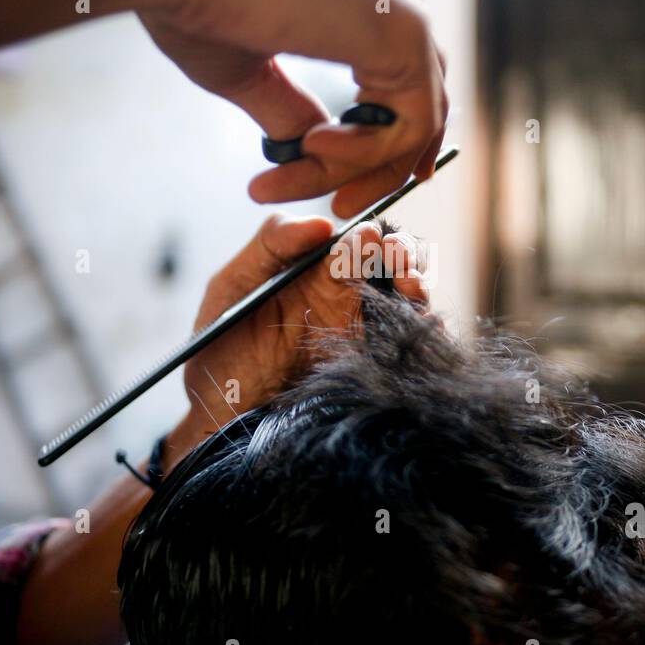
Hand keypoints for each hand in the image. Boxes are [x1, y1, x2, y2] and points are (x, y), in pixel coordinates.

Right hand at [139, 0, 447, 217]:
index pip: (403, 85)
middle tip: (336, 208)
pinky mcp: (405, 27)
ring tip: (289, 178)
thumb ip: (290, 109)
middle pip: (419, 108)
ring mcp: (406, 9)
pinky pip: (413, 122)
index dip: (381, 149)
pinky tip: (312, 147)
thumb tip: (306, 148)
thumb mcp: (250, 72)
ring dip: (354, 169)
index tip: (338, 192)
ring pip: (415, 123)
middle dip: (376, 171)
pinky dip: (366, 153)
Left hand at [181, 213, 427, 431]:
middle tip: (400, 263)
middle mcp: (342, 297)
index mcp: (312, 271)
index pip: (355, 240)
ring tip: (412, 291)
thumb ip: (270, 246)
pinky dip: (427, 334)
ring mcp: (358, 333)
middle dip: (403, 257)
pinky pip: (408, 347)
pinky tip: (426, 329)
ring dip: (417, 290)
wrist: (220, 420)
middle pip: (390, 266)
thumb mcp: (231, 289)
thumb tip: (322, 224)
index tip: (372, 239)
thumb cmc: (218, 352)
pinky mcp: (369, 367)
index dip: (370, 235)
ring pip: (405, 302)